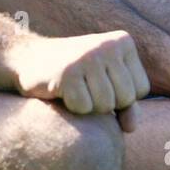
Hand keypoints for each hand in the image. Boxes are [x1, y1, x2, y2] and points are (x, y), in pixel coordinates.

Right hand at [8, 31, 148, 131]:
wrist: (28, 58)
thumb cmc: (73, 74)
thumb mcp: (105, 83)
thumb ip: (126, 104)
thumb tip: (131, 128)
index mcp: (123, 42)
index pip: (141, 89)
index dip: (121, 98)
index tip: (100, 84)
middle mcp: (108, 45)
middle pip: (126, 98)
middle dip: (106, 104)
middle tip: (85, 88)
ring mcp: (87, 57)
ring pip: (105, 106)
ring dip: (88, 107)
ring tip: (74, 89)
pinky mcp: (67, 73)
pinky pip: (83, 108)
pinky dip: (72, 108)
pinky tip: (61, 91)